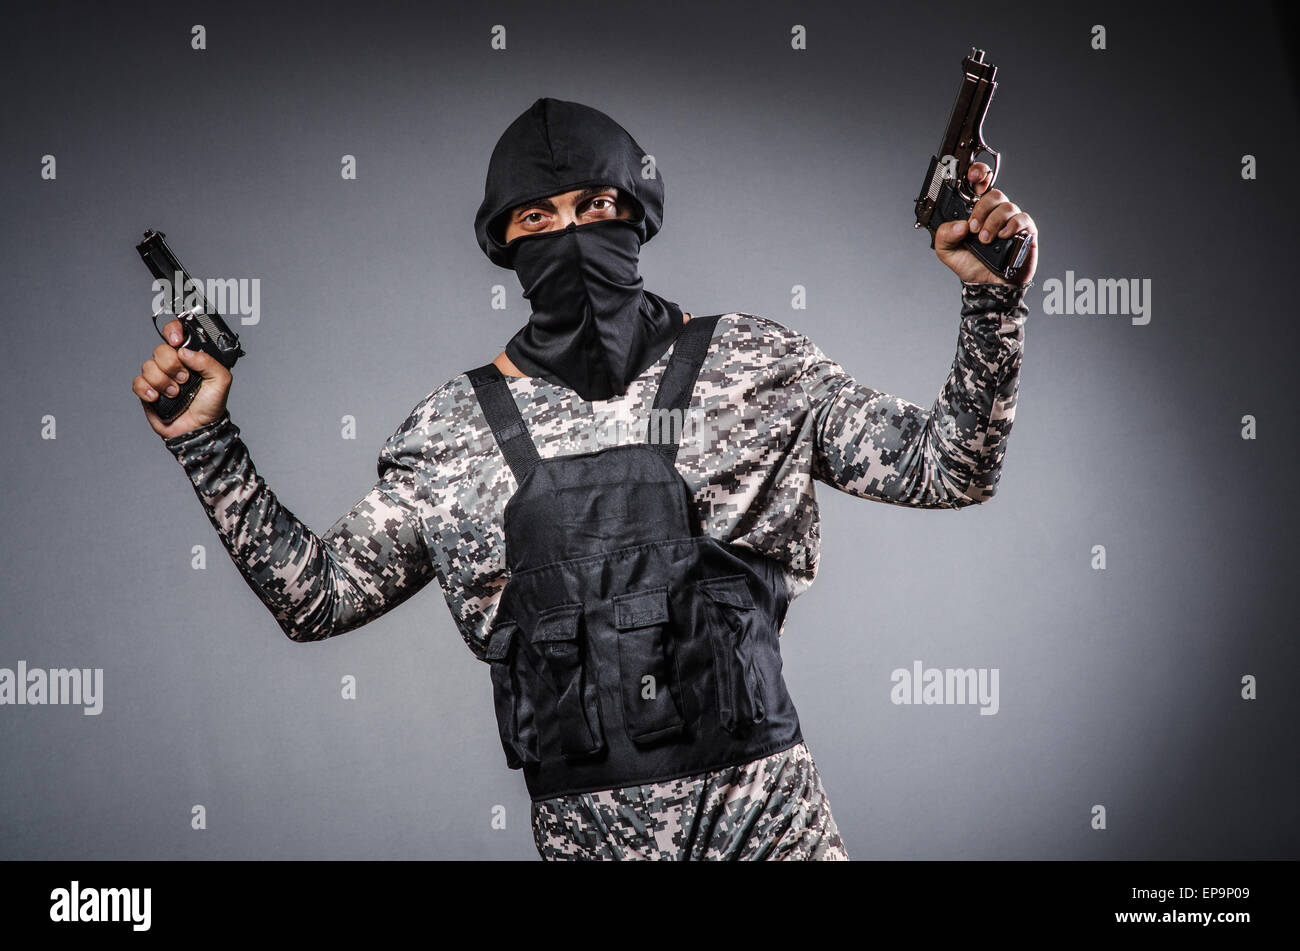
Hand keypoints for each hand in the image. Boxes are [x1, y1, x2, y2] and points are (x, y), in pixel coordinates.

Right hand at [131, 318, 232, 438]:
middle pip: (160, 350)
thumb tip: (184, 351)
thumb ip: (208, 362)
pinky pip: (138, 382)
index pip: (175, 333)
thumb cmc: (211, 405)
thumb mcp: (221, 380)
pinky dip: (146, 390)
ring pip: (148, 366)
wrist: (200, 428)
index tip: (177, 342)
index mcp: (190, 357)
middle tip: (185, 379)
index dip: (172, 332)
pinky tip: (157, 398)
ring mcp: (159, 377)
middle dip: (172, 366)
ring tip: (176, 394)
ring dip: (163, 382)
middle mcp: (173, 364)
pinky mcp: (147, 391)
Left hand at [934, 162, 1037, 284]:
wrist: (987, 285)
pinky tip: (1001, 237)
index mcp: (976, 211)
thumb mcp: (946, 251)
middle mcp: (995, 212)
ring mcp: (1011, 220)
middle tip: (972, 228)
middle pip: (994, 194)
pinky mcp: (1025, 231)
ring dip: (992, 222)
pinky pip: (1022, 219)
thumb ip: (944, 235)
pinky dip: (1010, 227)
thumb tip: (960, 224)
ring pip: (1007, 206)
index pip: (980, 184)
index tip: (973, 176)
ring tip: (984, 240)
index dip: (979, 173)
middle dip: (981, 209)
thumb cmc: (970, 265)